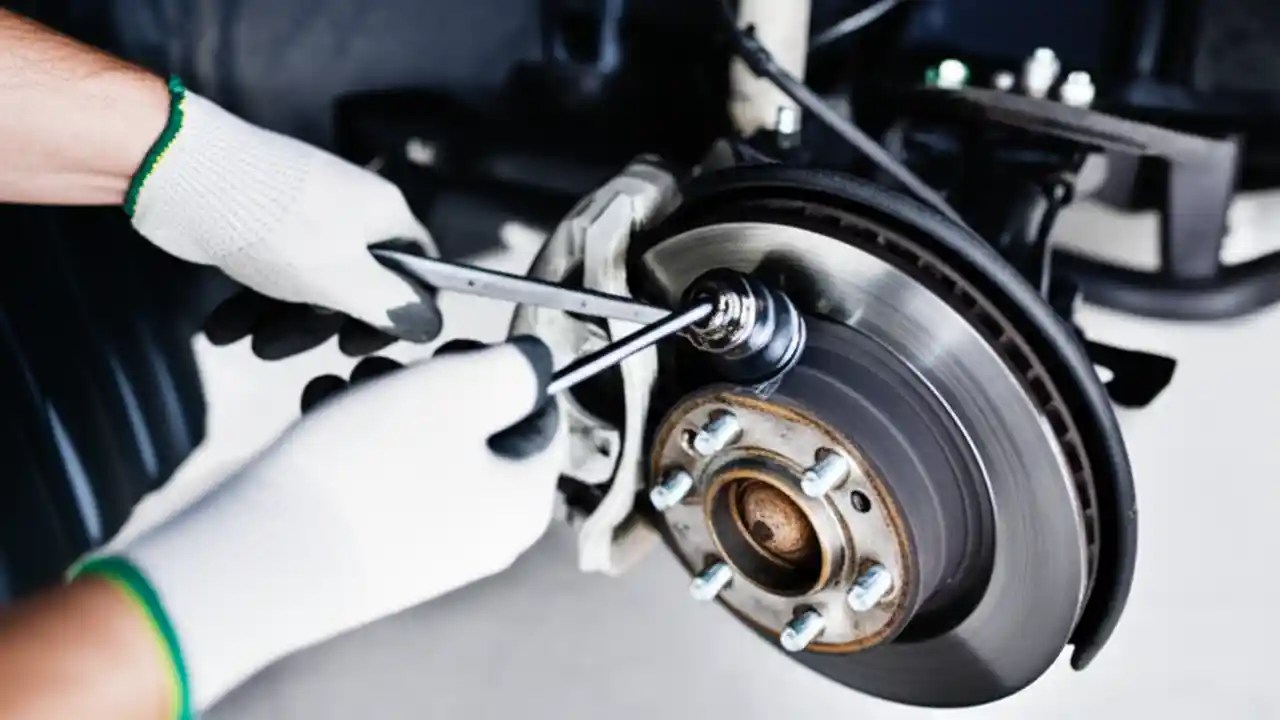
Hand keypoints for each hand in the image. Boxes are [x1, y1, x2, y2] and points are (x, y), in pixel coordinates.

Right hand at [95, 339, 564, 708]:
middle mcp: (488, 537)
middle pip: (479, 431)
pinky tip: (316, 416)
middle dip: (431, 384)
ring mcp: (429, 553)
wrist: (261, 561)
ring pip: (423, 449)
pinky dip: (354, 443)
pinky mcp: (375, 560)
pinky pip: (382, 483)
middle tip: (384, 365)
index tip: (452, 349)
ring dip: (385, 403)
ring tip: (339, 387)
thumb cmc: (371, 467)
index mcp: (525, 501)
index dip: (503, 370)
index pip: (545, 416)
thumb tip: (537, 364)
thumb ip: (518, 368)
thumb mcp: (461, 391)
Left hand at [131, 90, 441, 343]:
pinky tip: (222, 327)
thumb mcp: (342, 280)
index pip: (416, 272)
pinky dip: (253, 299)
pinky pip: (273, 268)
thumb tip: (430, 322)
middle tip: (278, 347)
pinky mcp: (266, 217)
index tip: (357, 344)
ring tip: (240, 341)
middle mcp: (353, 209)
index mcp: (384, 216)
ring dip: (277, 319)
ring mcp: (307, 212)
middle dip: (317, 325)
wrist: (185, 172)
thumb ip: (391, 306)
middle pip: (357, 282)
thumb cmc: (275, 227)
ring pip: (309, 281)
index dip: (397, 315)